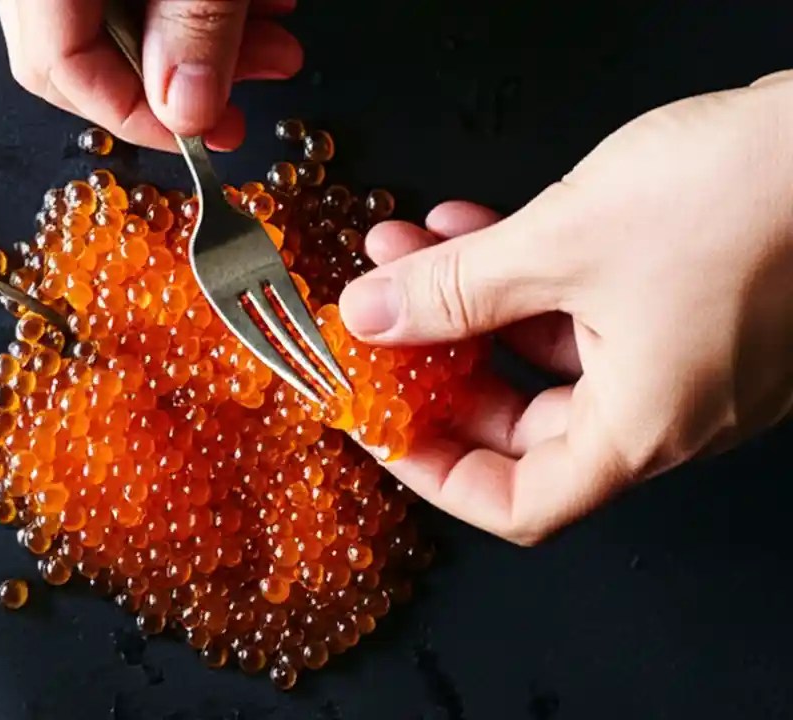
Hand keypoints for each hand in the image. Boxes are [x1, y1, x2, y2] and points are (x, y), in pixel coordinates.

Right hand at [0, 0, 302, 151]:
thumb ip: (193, 23)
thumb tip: (188, 111)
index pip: (58, 69)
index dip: (136, 116)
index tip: (206, 136)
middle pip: (79, 50)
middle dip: (182, 79)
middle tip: (256, 86)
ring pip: (109, 15)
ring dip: (201, 37)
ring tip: (273, 38)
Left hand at [339, 70, 792, 544]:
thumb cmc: (753, 197)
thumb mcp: (564, 244)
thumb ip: (453, 288)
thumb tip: (374, 316)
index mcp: (642, 430)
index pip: (518, 504)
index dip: (435, 473)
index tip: (380, 427)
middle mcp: (670, 408)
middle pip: (521, 423)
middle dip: (438, 364)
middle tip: (380, 324)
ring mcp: (688, 355)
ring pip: (547, 350)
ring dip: (469, 300)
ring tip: (405, 249)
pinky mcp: (696, 299)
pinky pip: (587, 306)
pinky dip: (523, 271)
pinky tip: (469, 225)